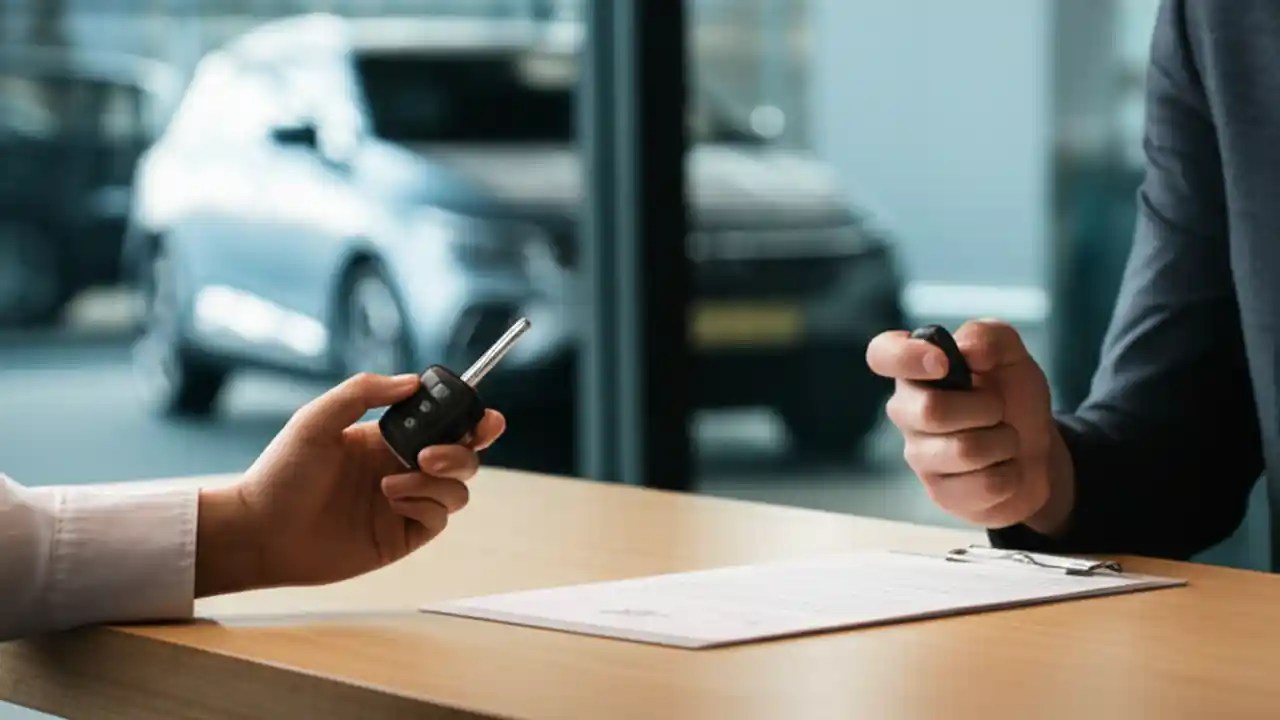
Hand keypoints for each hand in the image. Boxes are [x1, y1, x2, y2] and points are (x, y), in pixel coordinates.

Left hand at [195, 372, 505, 595]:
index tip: (485, 417)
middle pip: (464, 455)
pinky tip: (391, 501)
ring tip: (391, 484)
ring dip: (436, 480)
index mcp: (387, 437)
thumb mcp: (317, 419)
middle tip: (430, 455)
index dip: (472, 419)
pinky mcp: (403, 535)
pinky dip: (426, 504)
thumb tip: (412, 381)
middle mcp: (403, 467)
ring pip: (457, 488)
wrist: (261, 531)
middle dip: (464, 450)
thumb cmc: (281, 473)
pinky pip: (439, 517)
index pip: (443, 423)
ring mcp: (406, 502)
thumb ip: (363, 392)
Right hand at [865, 320, 1073, 534]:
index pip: (882, 354)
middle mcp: (907, 412)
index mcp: (916, 371)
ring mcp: (919, 456)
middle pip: (931, 411)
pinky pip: (984, 484)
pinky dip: (1010, 474)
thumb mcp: (1012, 355)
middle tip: (998, 408)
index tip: (943, 363)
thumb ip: (989, 337)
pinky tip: (1003, 468)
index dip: (906, 357)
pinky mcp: (940, 493)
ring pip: (964, 451)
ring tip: (1004, 439)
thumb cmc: (1013, 398)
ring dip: (1004, 442)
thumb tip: (969, 352)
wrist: (1037, 451)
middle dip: (985, 408)